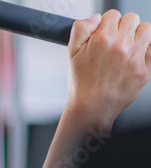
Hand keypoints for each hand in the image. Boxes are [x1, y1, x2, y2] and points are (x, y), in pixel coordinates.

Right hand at [67, 10, 150, 130]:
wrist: (92, 107)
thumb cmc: (82, 83)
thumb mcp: (71, 53)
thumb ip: (80, 28)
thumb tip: (96, 17)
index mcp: (102, 39)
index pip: (113, 14)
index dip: (108, 24)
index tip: (106, 35)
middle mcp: (121, 45)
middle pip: (132, 19)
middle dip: (124, 28)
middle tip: (116, 43)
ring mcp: (135, 57)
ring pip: (146, 30)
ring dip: (138, 36)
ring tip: (128, 49)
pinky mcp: (145, 69)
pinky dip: (147, 50)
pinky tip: (136, 57)